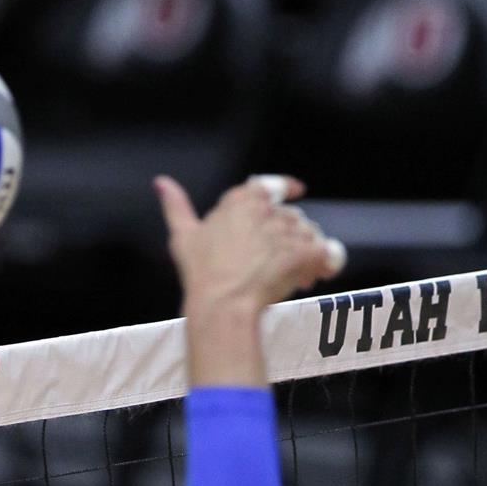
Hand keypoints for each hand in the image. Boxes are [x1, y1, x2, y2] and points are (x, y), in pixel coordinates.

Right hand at [157, 174, 342, 317]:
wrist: (222, 303)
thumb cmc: (201, 272)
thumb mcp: (182, 236)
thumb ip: (175, 205)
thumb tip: (161, 183)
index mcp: (240, 200)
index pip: (271, 185)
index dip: (285, 187)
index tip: (295, 191)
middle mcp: (268, 210)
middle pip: (290, 216)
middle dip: (288, 236)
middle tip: (276, 261)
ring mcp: (287, 231)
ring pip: (308, 233)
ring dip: (304, 250)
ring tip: (295, 274)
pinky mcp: (305, 252)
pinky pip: (326, 252)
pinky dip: (325, 262)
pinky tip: (315, 275)